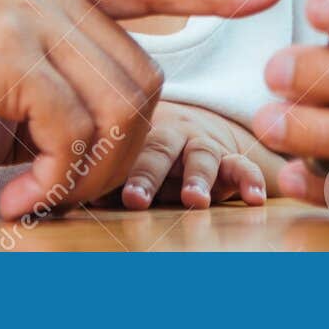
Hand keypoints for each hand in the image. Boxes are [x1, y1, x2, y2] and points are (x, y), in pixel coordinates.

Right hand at [0, 0, 282, 219]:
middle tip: (69, 189)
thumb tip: (130, 103)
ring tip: (41, 192)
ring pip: (119, 100)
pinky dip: (55, 178)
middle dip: (123, 150)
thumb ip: (64, 73)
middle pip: (140, 72)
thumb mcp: (4, 86)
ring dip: (92, 170)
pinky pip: (73, 126)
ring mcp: (15, 6)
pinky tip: (17, 196)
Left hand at [116, 101, 281, 209]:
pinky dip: (250, 179)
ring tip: (194, 200)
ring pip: (201, 156)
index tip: (113, 195)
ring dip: (196, 177)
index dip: (118, 171)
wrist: (197, 128)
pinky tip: (254, 199)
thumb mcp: (130, 160)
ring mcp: (203, 146)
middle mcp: (172, 136)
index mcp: (140, 136)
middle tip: (137, 198)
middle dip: (148, 175)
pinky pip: (243, 165)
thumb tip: (74, 198)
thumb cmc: (151, 153)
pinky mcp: (231, 159)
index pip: (125, 151)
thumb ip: (107, 178)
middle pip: (160, 150)